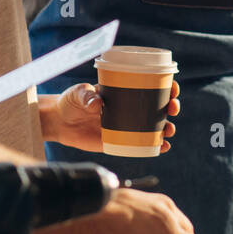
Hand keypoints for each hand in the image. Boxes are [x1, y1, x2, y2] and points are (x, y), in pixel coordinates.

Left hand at [41, 83, 178, 153]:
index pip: (150, 86)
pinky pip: (142, 144)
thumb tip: (97, 102)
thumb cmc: (70, 102)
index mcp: (124, 92)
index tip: (173, 88)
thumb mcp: (78, 94)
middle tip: (173, 108)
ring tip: (169, 130)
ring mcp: (126, 125)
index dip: (165, 86)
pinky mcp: (120, 141)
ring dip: (166, 128)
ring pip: (154, 126)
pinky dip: (155, 146)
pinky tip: (163, 147)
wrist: (59, 122)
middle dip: (171, 106)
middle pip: (157, 106)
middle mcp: (129, 108)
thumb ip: (86, 96)